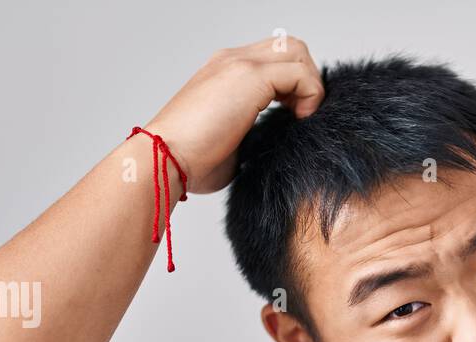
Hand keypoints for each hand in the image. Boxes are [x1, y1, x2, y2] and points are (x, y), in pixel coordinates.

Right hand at [145, 35, 324, 194]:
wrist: (165, 158)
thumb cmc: (189, 160)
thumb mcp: (229, 141)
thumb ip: (251, 131)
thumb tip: (272, 144)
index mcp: (224, 72)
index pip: (273, 59)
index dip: (293, 84)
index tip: (293, 117)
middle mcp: (231, 61)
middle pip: (288, 47)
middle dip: (305, 79)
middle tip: (302, 115)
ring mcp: (239, 64)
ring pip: (296, 52)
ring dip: (308, 84)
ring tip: (300, 118)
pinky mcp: (250, 76)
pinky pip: (300, 72)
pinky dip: (310, 95)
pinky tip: (298, 121)